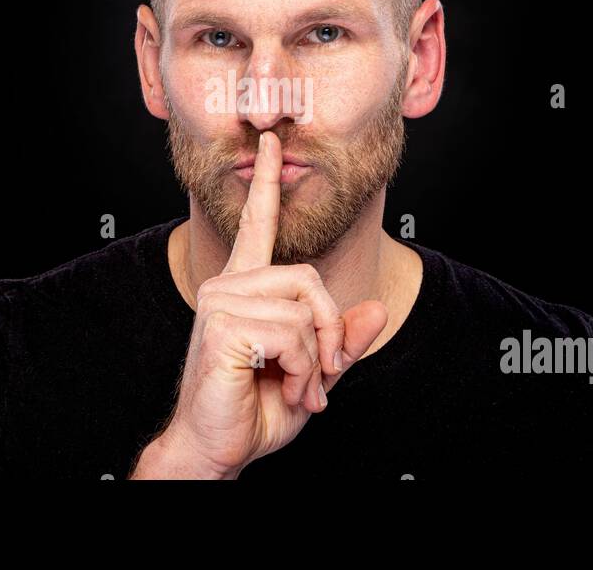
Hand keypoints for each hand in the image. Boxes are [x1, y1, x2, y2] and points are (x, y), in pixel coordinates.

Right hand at [132, 130, 387, 477]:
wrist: (214, 451)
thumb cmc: (254, 411)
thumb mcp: (313, 374)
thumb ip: (341, 341)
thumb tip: (378, 308)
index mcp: (243, 288)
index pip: (256, 224)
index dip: (268, 183)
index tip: (272, 142)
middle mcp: (227, 285)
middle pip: (307, 277)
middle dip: (328, 331)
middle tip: (321, 377)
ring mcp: (219, 302)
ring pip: (303, 307)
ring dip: (314, 359)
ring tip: (298, 390)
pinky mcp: (221, 326)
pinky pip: (291, 333)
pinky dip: (303, 370)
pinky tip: (284, 389)